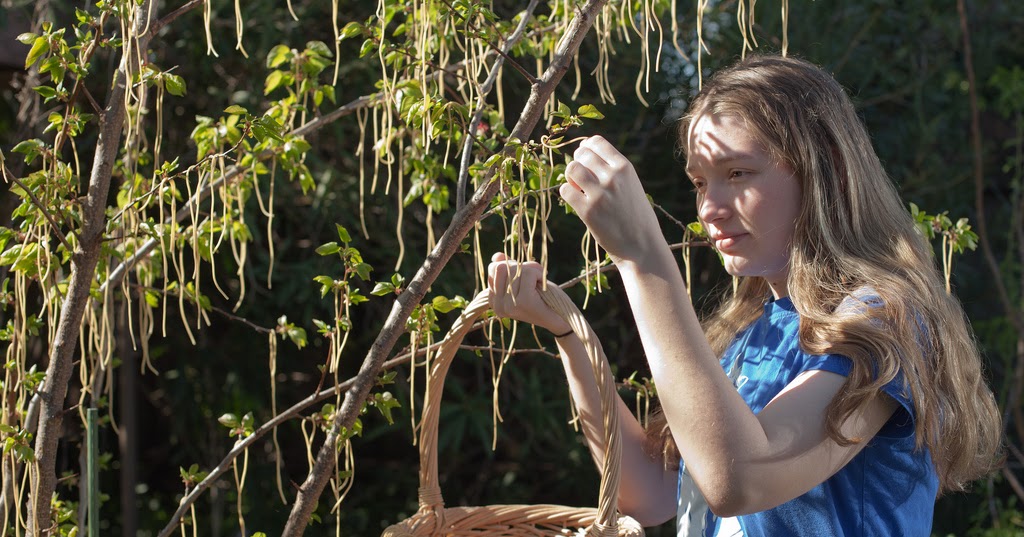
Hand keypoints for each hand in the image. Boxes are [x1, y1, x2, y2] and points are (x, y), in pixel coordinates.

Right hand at [486, 252, 571, 334]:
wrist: (561, 320)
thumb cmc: (543, 299)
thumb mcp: (522, 281)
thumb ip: (508, 269)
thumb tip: (497, 255)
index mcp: (494, 301)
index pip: (493, 269)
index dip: (511, 266)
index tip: (525, 276)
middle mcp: (498, 305)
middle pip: (501, 267)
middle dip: (520, 266)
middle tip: (535, 276)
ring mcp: (509, 305)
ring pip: (515, 268)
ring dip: (531, 270)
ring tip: (539, 282)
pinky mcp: (523, 302)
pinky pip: (527, 273)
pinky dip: (538, 273)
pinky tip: (543, 284)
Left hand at [560, 136, 664, 262]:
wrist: (642, 247)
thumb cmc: (637, 217)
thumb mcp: (632, 186)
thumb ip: (613, 171)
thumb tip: (585, 155)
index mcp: (625, 168)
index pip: (597, 142)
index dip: (586, 148)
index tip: (584, 158)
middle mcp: (612, 177)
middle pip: (581, 155)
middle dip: (576, 162)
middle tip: (580, 177)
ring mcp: (599, 194)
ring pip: (571, 169)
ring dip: (570, 177)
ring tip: (577, 188)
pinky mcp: (588, 211)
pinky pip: (565, 190)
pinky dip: (567, 193)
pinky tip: (575, 201)